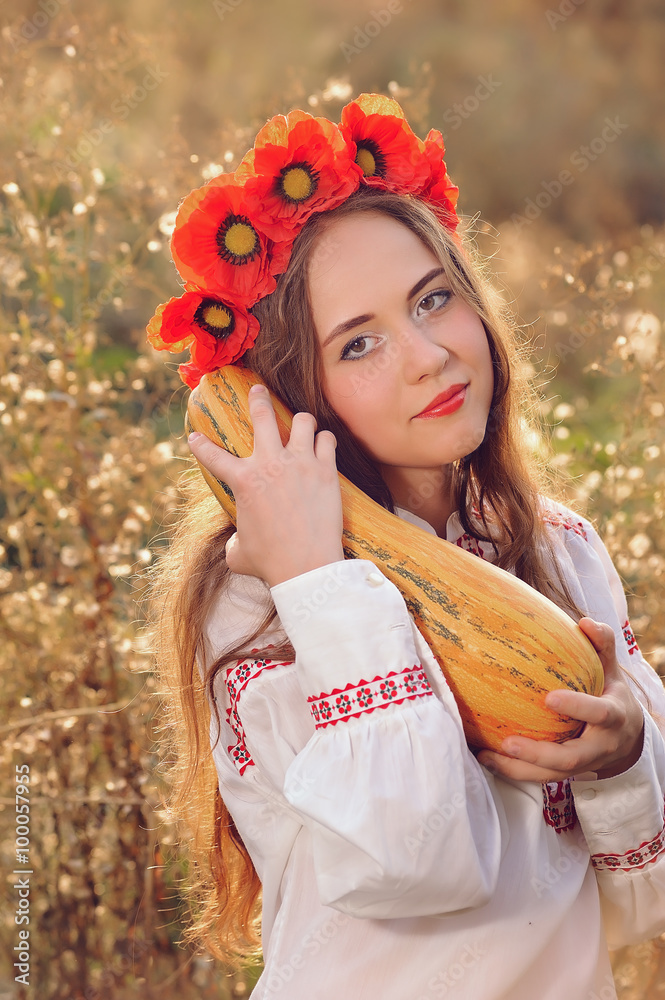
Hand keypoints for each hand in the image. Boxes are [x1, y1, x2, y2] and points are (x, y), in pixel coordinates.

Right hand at [188, 384, 343, 586]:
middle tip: (258, 390)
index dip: (200, 445)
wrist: (306, 567)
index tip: (195, 437)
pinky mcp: (325, 470)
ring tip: (300, 425)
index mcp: (243, 481)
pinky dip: (324, 441)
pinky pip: (327, 439)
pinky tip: (323, 446)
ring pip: (301, 420)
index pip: (212, 456)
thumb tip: (238, 541)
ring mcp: (300, 463)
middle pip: (261, 415)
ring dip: (300, 421)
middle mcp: (270, 464)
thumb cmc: (270, 562)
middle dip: (257, 398)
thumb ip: (235, 539)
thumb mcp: (239, 553)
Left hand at [477, 618, 644, 781]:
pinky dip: (511, 770)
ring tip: (488, 754)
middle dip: (539, 753)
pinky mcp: (565, 774)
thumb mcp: (612, 669)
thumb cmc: (610, 694)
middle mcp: (599, 746)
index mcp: (613, 717)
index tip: (549, 697)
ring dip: (518, 768)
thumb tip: (584, 622)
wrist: (626, 738)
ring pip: (551, 775)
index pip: (598, 713)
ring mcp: (582, 764)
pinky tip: (484, 757)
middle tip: (508, 742)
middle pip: (571, 758)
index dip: (577, 706)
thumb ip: (602, 644)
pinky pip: (538, 778)